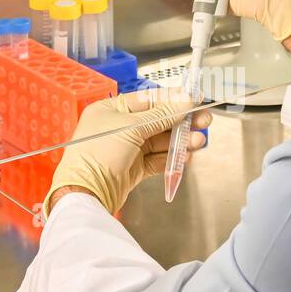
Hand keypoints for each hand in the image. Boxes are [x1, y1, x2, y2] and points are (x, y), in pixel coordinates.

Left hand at [45, 89, 213, 215]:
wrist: (85, 192)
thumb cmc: (98, 153)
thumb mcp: (131, 128)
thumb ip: (160, 116)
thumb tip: (184, 102)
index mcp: (111, 109)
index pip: (148, 99)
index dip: (173, 99)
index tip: (195, 98)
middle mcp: (119, 127)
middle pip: (157, 120)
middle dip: (182, 121)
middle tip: (204, 120)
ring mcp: (126, 149)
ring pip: (160, 141)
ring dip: (180, 141)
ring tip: (198, 141)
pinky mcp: (133, 168)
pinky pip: (157, 159)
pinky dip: (172, 158)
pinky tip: (186, 156)